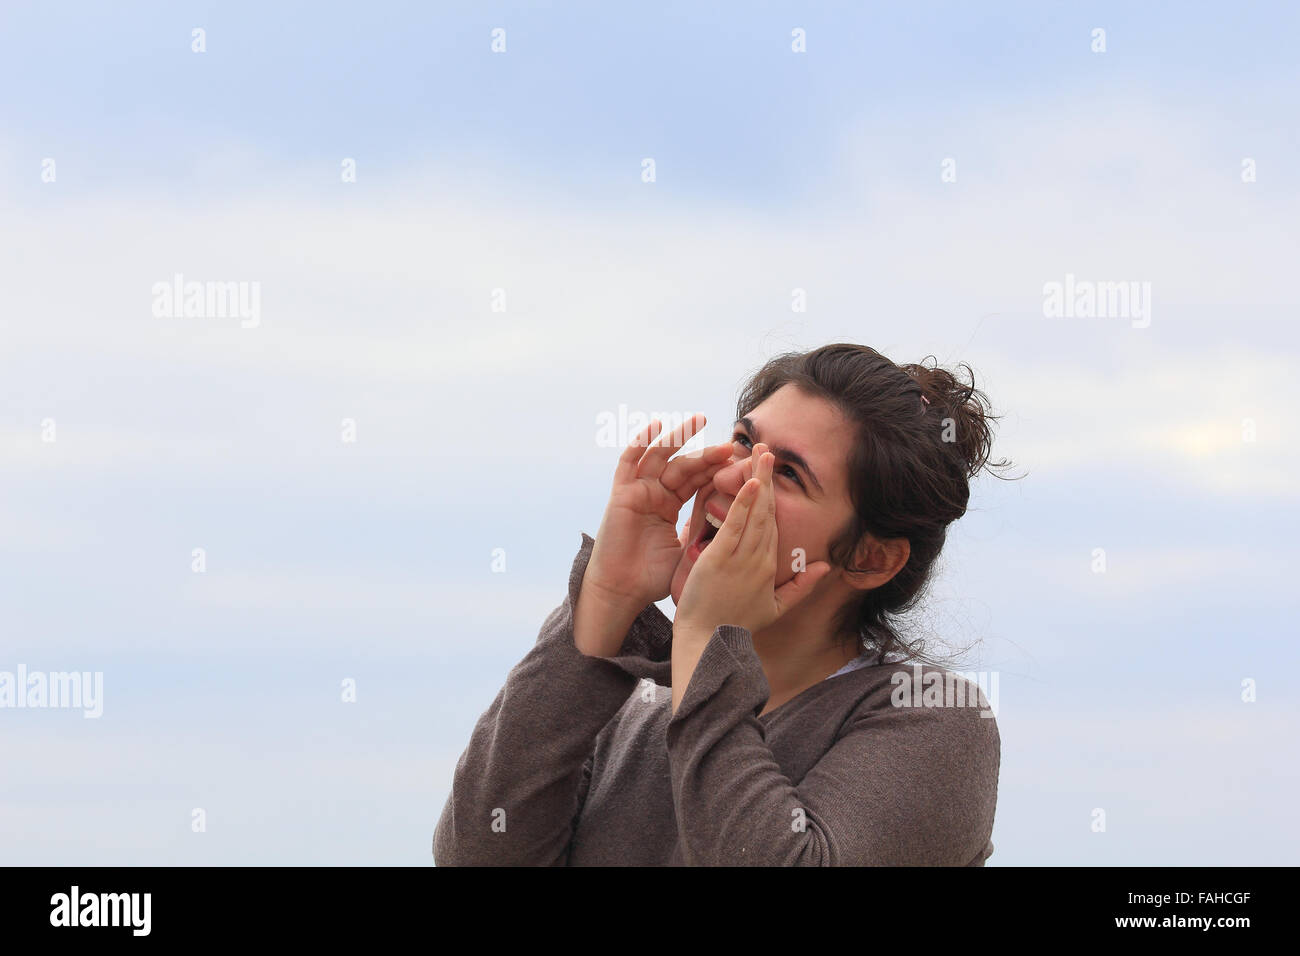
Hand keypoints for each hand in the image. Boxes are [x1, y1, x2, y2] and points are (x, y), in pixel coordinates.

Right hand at [583, 414, 731, 610]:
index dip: (717, 471)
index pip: (698, 481)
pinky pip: (629, 461)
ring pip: (660, 456)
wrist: (622, 592)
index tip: (742, 463)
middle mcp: (655, 495)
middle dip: (707, 455)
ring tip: (699, 420)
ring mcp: (638, 491)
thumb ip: (703, 531)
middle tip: (730, 446)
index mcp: (670, 506)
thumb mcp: (687, 550)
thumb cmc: (652, 578)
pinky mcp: (621, 493)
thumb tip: (735, 523)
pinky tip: (658, 425)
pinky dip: (641, 441)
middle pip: (684, 466)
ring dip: (678, 437)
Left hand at [674, 443, 831, 637]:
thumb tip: (825, 567)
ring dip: (759, 481)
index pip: (774, 524)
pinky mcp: (721, 559)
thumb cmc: (737, 625)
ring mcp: (741, 558)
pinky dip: (743, 504)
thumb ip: (801, 586)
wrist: (710, 641)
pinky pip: (735, 527)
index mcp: (769, 566)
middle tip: (770, 449)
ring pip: (755, 514)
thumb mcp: (776, 608)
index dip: (774, 496)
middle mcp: (759, 558)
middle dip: (769, 478)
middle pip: (768, 512)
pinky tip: (750, 483)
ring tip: (761, 454)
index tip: (774, 472)